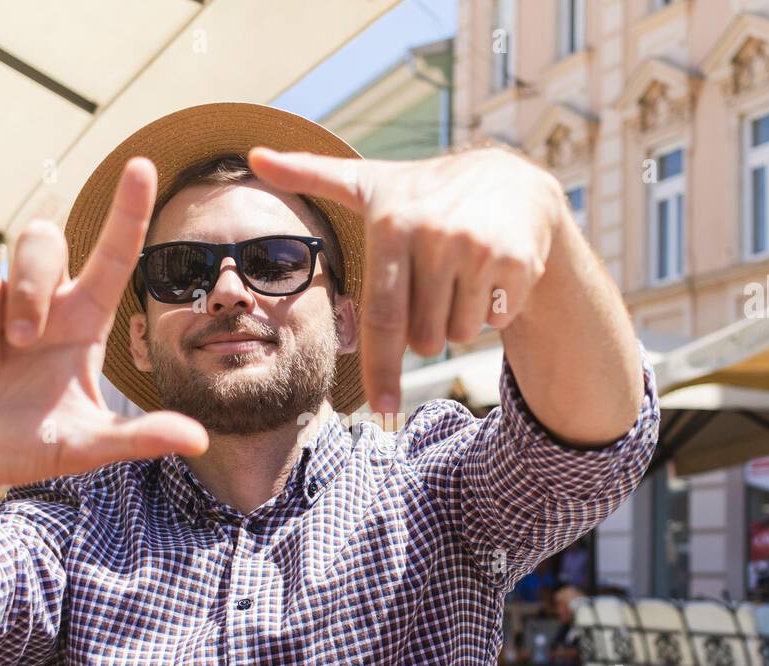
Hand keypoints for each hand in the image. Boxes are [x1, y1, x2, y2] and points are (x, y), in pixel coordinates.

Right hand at [0, 158, 207, 494]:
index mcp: (82, 319)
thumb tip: (199, 441)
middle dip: (30, 286)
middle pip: (41, 239)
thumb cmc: (29, 443)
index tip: (145, 165)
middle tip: (24, 341)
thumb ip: (137, 439)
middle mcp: (40, 299)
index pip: (113, 254)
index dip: (128, 210)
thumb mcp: (85, 446)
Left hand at [249, 145, 565, 411]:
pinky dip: (492, 312)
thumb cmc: (424, 194)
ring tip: (460, 278)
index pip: (381, 318)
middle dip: (425, 334)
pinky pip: (493, 322)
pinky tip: (490, 276)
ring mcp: (477, 249)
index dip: (380, 370)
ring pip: (458, 335)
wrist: (510, 182)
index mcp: (392, 225)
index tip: (381, 409)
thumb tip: (253, 153)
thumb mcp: (370, 183)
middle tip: (432, 291)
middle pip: (422, 336)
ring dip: (459, 323)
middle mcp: (434, 235)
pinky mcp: (515, 262)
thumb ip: (311, 174)